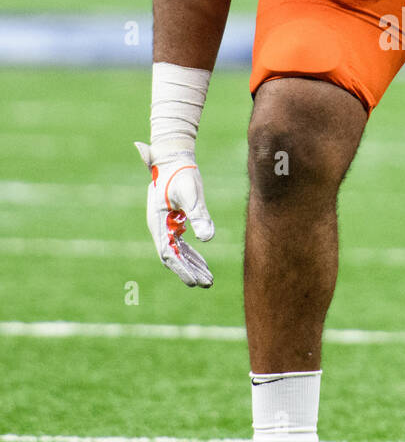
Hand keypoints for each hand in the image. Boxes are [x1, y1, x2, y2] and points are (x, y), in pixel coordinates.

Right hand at [134, 143, 214, 287]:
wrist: (173, 158)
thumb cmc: (181, 174)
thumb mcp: (191, 193)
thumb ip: (198, 215)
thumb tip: (208, 238)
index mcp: (158, 222)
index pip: (169, 254)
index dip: (182, 269)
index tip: (196, 282)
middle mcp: (158, 227)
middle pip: (173, 257)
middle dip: (189, 271)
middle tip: (207, 284)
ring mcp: (164, 225)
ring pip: (177, 252)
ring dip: (192, 265)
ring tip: (208, 279)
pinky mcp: (171, 221)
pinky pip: (180, 244)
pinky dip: (191, 255)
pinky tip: (203, 263)